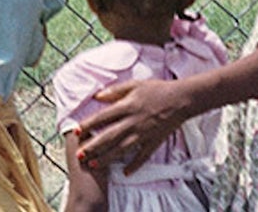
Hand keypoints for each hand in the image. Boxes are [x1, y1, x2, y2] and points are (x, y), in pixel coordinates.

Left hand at [73, 78, 191, 174]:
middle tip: (79, 155)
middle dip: (93, 146)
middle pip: (109, 136)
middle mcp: (133, 122)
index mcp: (127, 106)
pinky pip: (143, 156)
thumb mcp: (134, 85)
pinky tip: (126, 173)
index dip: (88, 124)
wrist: (181, 99)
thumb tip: (97, 96)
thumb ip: (114, 91)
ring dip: (107, 158)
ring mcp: (144, 134)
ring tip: (94, 165)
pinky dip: (135, 165)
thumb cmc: (157, 89)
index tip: (76, 131)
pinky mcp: (154, 142)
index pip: (103, 117)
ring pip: (122, 149)